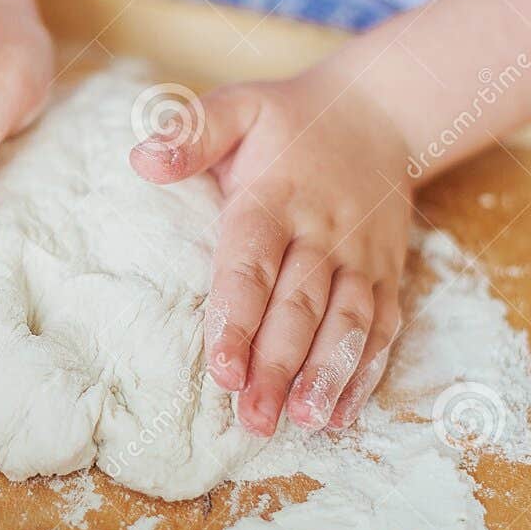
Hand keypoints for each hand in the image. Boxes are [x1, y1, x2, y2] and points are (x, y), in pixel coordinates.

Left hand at [130, 75, 412, 433]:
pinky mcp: (388, 274)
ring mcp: (361, 258)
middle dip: (278, 367)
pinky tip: (342, 414)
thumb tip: (142, 159)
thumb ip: (191, 132)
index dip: (238, 320)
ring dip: (326, 376)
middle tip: (254, 418)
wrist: (379, 112)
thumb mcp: (238, 107)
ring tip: (302, 423)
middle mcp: (322, 234)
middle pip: (299, 308)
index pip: (252, 267)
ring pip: (348, 324)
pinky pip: (381, 327)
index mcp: (276, 199)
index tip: (222, 370)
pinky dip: (366, 372)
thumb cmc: (290, 120)